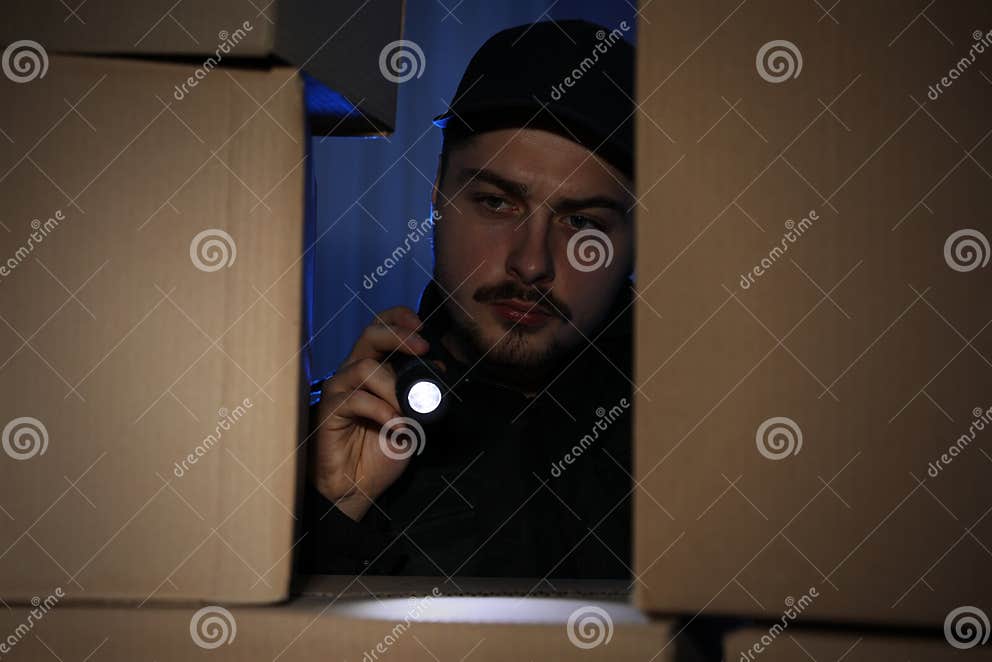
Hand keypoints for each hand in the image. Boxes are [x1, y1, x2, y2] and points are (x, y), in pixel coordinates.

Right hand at [308, 306, 429, 520]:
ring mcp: (339, 390)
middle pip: (370, 335)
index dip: (399, 319)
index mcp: (373, 369)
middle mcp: (353, 373)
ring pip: (365, 367)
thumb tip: (439, 369)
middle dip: (399, 336)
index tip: (422, 325)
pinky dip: (381, 410)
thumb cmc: (380, 451)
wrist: (356, 487)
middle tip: (423, 348)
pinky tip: (395, 426)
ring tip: (408, 412)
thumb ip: (421, 395)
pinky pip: (355, 399)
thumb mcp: (412, 419)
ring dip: (394, 387)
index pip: (380, 329)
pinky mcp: (329, 411)